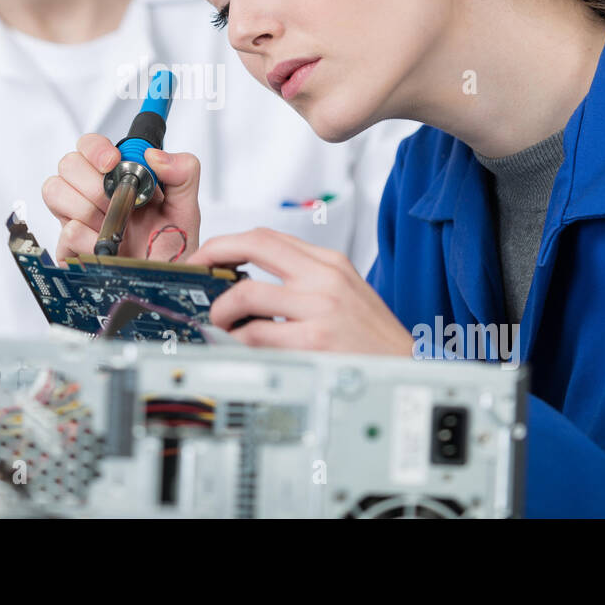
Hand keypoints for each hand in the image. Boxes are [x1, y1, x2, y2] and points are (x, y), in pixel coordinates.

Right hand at [42, 133, 201, 261]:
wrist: (163, 287)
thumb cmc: (171, 248)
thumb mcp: (186, 208)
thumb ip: (183, 173)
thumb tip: (154, 155)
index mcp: (117, 177)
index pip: (89, 145)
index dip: (96, 149)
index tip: (113, 163)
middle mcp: (92, 193)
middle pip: (68, 164)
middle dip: (95, 184)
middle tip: (117, 203)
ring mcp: (76, 218)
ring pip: (56, 191)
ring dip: (88, 209)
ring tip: (114, 227)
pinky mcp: (68, 246)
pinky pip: (67, 231)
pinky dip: (92, 239)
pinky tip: (109, 248)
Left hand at [182, 227, 414, 355]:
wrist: (407, 369)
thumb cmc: (373, 337)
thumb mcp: (345, 292)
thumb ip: (303, 280)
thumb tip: (249, 281)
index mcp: (330, 262)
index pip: (268, 235)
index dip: (228, 242)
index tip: (209, 255)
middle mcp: (324, 277)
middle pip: (254, 244)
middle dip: (213, 253)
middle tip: (197, 271)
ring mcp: (320, 307)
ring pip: (246, 293)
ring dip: (222, 309)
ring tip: (221, 322)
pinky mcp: (314, 339)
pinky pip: (257, 333)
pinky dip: (238, 339)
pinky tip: (240, 345)